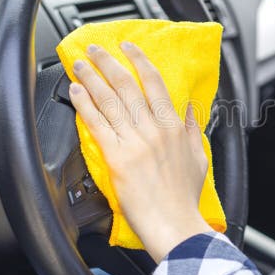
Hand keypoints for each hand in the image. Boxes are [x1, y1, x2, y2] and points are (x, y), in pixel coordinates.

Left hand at [68, 42, 211, 262]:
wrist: (175, 226)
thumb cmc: (185, 198)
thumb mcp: (199, 158)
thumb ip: (193, 129)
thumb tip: (191, 108)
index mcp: (174, 127)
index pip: (155, 83)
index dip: (139, 61)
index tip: (128, 47)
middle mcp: (154, 129)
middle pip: (127, 86)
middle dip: (109, 62)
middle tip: (95, 48)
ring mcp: (135, 142)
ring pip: (110, 100)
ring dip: (92, 77)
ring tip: (80, 64)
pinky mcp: (117, 158)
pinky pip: (97, 123)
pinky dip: (85, 104)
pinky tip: (76, 91)